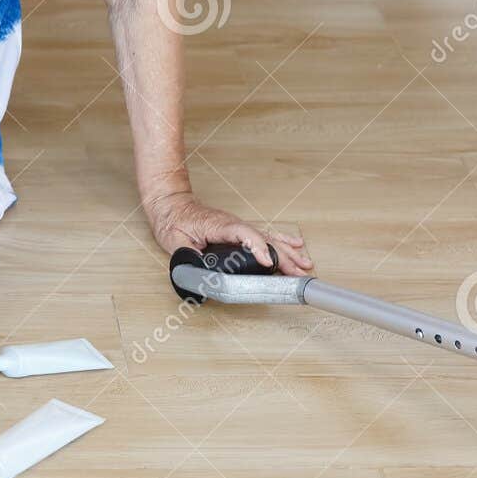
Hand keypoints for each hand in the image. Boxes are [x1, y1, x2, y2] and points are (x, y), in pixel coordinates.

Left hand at [144, 191, 313, 276]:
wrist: (171, 205)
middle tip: (298, 271)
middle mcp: (234, 225)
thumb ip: (187, 256)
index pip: (245, 235)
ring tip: (305, 263)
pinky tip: (296, 245)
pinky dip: (282, 241)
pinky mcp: (239, 230)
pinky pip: (265, 235)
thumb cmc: (173, 221)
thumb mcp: (174, 241)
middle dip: (283, 256)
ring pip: (269, 238)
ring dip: (288, 251)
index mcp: (220, 226)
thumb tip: (198, 271)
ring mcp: (239, 226)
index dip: (258, 248)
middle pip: (264, 239)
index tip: (268, 262)